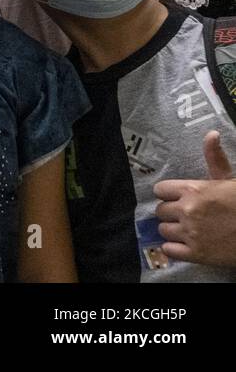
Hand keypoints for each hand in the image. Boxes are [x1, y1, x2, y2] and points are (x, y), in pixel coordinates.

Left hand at [153, 131, 235, 267]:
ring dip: (173, 231)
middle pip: (160, 211)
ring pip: (163, 230)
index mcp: (193, 189)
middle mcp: (187, 210)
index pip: (160, 190)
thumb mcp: (229, 180)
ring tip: (188, 231)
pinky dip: (175, 249)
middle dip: (171, 213)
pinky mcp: (196, 254)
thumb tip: (211, 133)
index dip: (169, 195)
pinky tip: (186, 246)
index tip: (179, 199)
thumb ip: (215, 159)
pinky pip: (169, 250)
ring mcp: (190, 233)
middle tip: (187, 216)